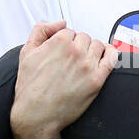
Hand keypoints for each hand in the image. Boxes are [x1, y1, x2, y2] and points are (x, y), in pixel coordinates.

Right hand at [11, 22, 118, 138]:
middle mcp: (75, 51)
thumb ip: (41, 30)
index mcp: (58, 42)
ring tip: (84, 62)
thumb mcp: (26, 53)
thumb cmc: (30, 88)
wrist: (36, 115)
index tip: (63, 53)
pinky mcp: (96, 80)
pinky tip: (106, 57)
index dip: (66, 42)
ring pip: (98, 46)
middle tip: (71, 61)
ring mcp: (87, 66)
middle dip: (78, 46)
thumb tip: (60, 23)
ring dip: (93, 51)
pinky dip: (111, 54)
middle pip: (85, 38)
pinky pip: (112, 59)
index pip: (70, 32)